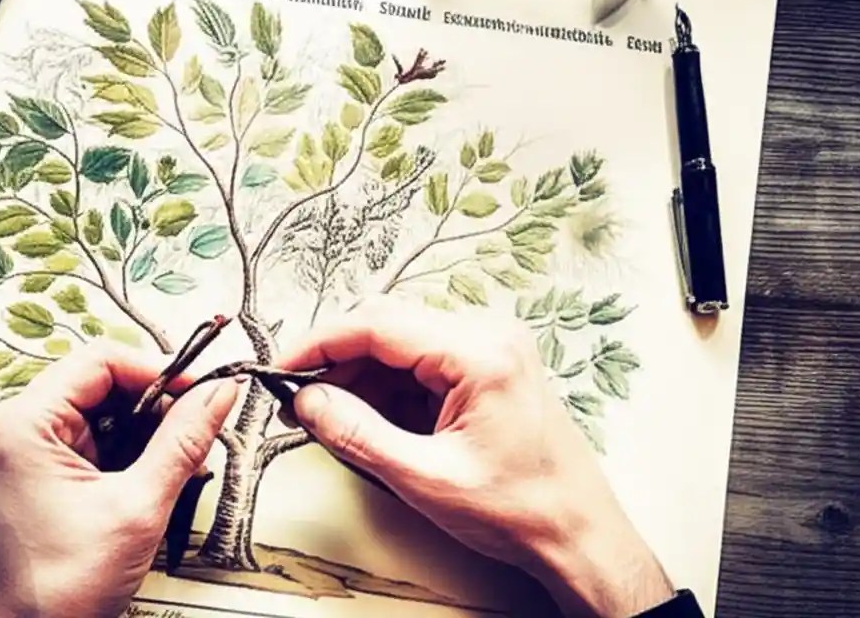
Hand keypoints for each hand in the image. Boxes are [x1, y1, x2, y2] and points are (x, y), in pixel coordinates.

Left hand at [0, 342, 238, 617]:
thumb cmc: (58, 590)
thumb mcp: (139, 507)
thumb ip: (183, 441)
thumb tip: (216, 395)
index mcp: (18, 425)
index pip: (99, 361)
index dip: (157, 370)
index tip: (198, 390)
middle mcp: (8, 428)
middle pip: (98, 382)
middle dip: (152, 405)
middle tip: (193, 428)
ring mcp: (16, 448)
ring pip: (96, 410)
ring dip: (140, 430)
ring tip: (171, 463)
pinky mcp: (30, 468)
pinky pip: (86, 437)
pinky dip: (122, 450)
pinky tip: (145, 476)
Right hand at [277, 297, 672, 617]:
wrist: (578, 535)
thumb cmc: (523, 509)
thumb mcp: (425, 478)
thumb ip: (358, 434)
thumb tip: (308, 402)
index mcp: (480, 353)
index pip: (377, 324)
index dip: (318, 343)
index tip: (280, 367)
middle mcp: (488, 337)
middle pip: (385, 326)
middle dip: (334, 361)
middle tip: (295, 398)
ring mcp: (489, 350)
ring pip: (398, 345)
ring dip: (358, 377)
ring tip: (325, 417)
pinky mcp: (485, 370)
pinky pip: (419, 364)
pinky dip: (385, 389)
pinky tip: (365, 420)